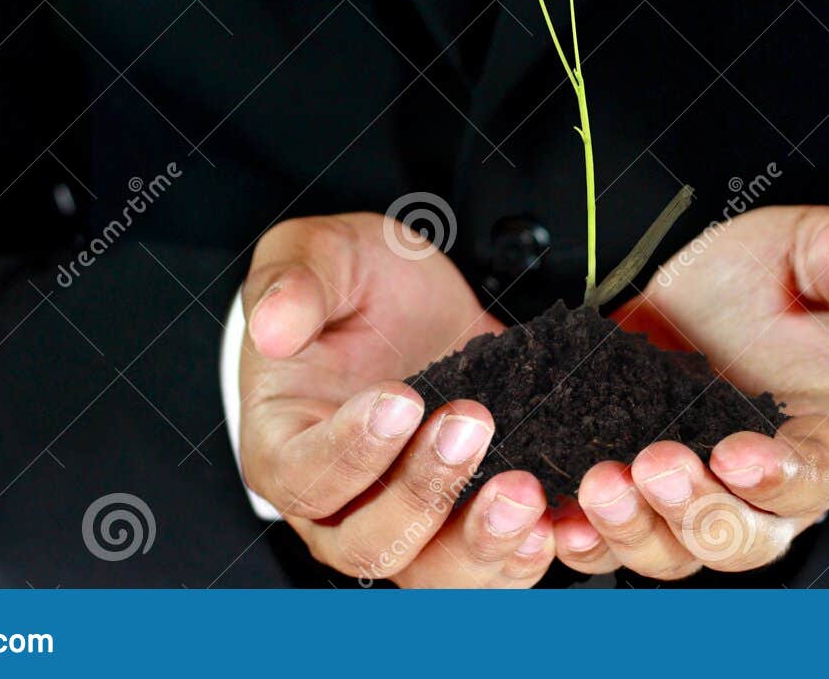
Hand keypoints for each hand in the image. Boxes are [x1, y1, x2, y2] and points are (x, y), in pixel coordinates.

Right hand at [238, 214, 556, 585]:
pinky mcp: (467, 516)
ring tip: (524, 493)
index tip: (401, 399)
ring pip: (434, 574)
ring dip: (481, 544)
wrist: (412, 298)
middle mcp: (342, 504)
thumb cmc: (352, 284)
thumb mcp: (318, 253)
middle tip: (472, 423)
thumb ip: (295, 283)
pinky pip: (492, 567)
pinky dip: (523, 555)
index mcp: (285, 446)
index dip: (352, 449)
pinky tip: (555, 522)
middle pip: (371, 543)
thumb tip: (273, 327)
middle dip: (425, 492)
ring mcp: (408, 519)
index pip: (307, 476)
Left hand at [551, 205, 828, 578]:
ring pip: (670, 549)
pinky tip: (557, 516)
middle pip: (740, 538)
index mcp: (823, 441)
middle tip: (655, 463)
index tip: (735, 455)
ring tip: (598, 483)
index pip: (812, 478)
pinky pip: (606, 539)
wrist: (698, 293)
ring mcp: (692, 499)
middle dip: (696, 512)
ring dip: (631, 530)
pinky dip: (580, 539)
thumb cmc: (770, 279)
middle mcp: (761, 492)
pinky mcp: (633, 493)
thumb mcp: (811, 245)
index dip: (777, 478)